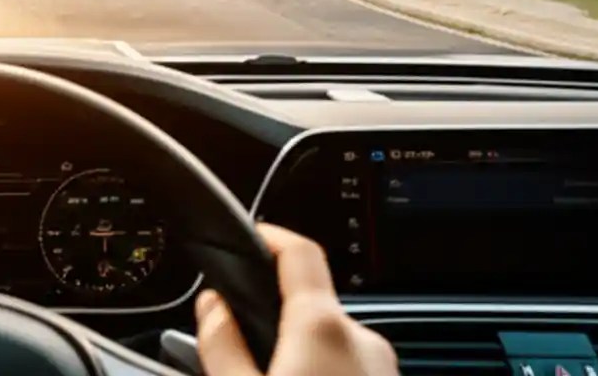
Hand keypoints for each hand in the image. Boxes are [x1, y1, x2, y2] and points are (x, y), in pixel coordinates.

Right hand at [195, 224, 396, 375]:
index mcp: (323, 330)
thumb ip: (223, 345)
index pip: (300, 253)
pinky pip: (348, 369)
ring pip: (329, 342)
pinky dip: (321, 375)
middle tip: (241, 352)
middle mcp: (364, 341)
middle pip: (309, 306)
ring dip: (299, 355)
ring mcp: (385, 369)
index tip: (251, 235)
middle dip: (274, 319)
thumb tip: (212, 306)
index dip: (272, 236)